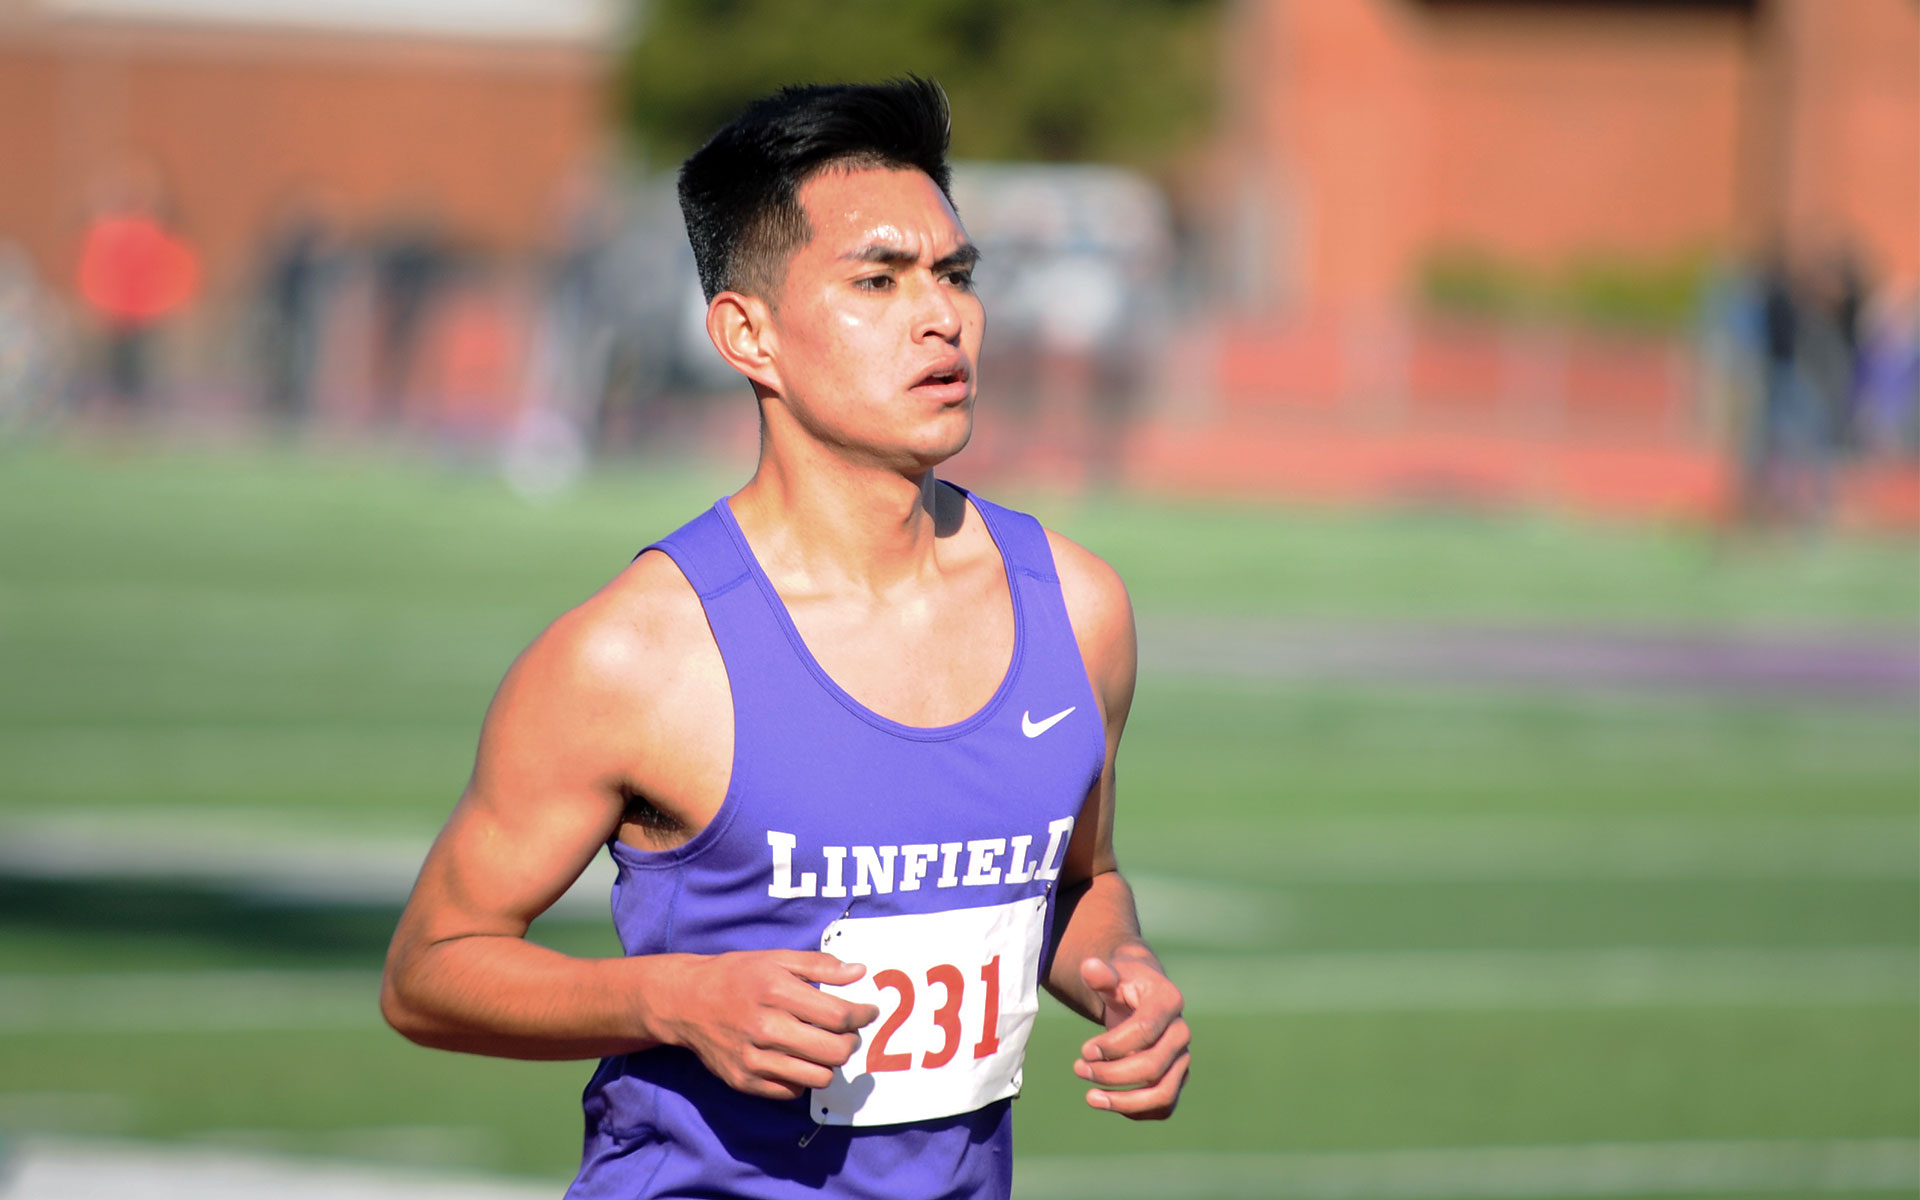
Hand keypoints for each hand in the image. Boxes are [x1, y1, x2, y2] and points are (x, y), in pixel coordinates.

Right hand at [664, 951, 880, 1100]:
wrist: (685, 1002)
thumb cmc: (736, 976)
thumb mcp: (776, 959)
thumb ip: (820, 966)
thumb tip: (859, 972)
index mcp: (776, 992)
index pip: (839, 1016)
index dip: (863, 1015)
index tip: (868, 1011)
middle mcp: (766, 1028)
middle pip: (835, 1052)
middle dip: (851, 1042)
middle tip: (847, 1032)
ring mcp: (754, 1060)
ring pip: (819, 1077)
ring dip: (828, 1062)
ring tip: (821, 1045)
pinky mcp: (745, 1082)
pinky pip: (793, 1092)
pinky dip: (801, 1077)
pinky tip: (794, 1057)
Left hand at [1072, 955, 1189, 1118]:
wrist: (1140, 994)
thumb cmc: (1123, 981)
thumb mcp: (1112, 973)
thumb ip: (1101, 974)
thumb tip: (1088, 967)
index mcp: (1169, 1001)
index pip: (1146, 1030)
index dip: (1114, 1045)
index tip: (1084, 1050)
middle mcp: (1182, 1032)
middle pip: (1153, 1066)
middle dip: (1112, 1073)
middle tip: (1079, 1068)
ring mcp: (1182, 1058)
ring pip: (1163, 1094)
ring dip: (1124, 1101)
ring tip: (1090, 1097)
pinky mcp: (1176, 1078)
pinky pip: (1163, 1106)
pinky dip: (1135, 1110)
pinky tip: (1107, 1102)